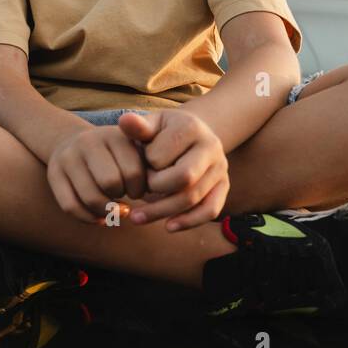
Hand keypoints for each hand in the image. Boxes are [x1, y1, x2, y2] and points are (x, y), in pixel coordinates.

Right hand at [46, 123, 148, 223]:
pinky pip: (71, 207)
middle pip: (110, 183)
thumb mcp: (133, 149)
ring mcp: (68, 157)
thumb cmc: (115, 154)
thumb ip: (149, 166)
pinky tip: (100, 218)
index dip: (139, 190)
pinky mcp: (54, 174)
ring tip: (113, 208)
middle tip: (123, 197)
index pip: (133, 172)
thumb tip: (154, 195)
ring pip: (90, 198)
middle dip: (121, 198)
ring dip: (107, 211)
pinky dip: (89, 218)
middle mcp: (88, 142)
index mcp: (113, 135)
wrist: (73, 141)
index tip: (139, 191)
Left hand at [116, 111, 229, 231]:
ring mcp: (220, 167)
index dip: (145, 167)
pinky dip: (189, 221)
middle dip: (156, 189)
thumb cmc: (162, 133)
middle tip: (140, 190)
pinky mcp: (224, 186)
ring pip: (193, 198)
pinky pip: (210, 210)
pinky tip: (168, 227)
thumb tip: (124, 120)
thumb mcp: (150, 125)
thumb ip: (137, 127)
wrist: (189, 136)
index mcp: (191, 126)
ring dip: (162, 212)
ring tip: (137, 218)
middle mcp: (212, 145)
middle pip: (184, 178)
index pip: (162, 157)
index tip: (139, 166)